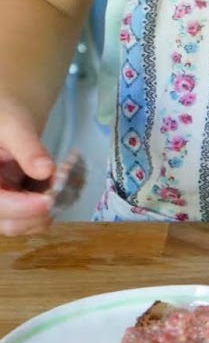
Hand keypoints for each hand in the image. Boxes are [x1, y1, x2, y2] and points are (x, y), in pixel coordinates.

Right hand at [0, 99, 53, 235]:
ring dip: (53, 207)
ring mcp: (3, 206)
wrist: (7, 122)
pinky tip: (66, 180)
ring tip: (68, 176)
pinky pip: (37, 216)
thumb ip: (27, 147)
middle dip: (43, 210)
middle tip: (65, 183)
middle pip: (12, 225)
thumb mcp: (13, 125)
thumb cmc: (4, 118)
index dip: (23, 207)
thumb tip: (45, 170)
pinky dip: (55, 203)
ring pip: (28, 224)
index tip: (51, 198)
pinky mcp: (17, 207)